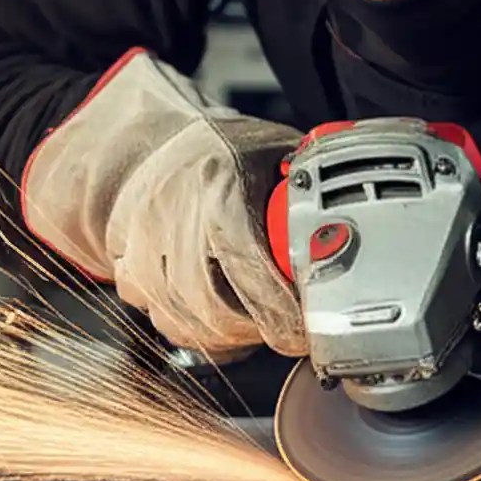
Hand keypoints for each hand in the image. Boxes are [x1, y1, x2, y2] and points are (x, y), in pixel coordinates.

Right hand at [22, 49, 305, 357]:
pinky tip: (219, 319)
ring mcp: (141, 248)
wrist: (148, 143)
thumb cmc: (218, 149)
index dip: (279, 313)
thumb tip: (352, 229)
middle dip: (256, 331)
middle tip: (284, 329)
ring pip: (185, 324)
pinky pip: (164, 323)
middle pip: (213, 309)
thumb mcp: (273, 151)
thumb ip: (308, 189)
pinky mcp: (128, 272)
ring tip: (254, 322)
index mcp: (218, 186)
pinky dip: (197, 332)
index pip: (247, 268)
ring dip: (227, 337)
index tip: (303, 329)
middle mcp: (172, 217)